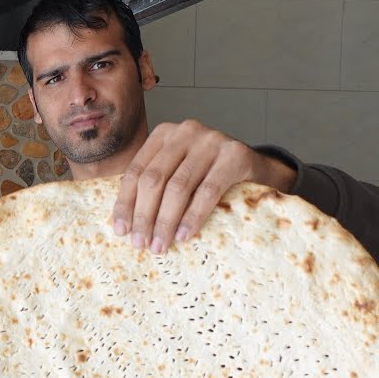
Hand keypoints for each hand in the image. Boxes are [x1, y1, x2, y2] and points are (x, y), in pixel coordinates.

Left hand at [113, 120, 296, 253]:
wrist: (258, 168)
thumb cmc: (209, 175)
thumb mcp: (178, 171)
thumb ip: (154, 186)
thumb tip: (126, 227)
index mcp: (164, 134)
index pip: (135, 171)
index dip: (126, 203)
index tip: (121, 231)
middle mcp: (185, 131)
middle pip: (154, 179)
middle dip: (144, 215)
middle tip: (140, 244)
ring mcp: (211, 140)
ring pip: (178, 187)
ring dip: (165, 221)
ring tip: (160, 246)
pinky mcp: (235, 154)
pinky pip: (208, 191)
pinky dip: (193, 216)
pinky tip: (184, 235)